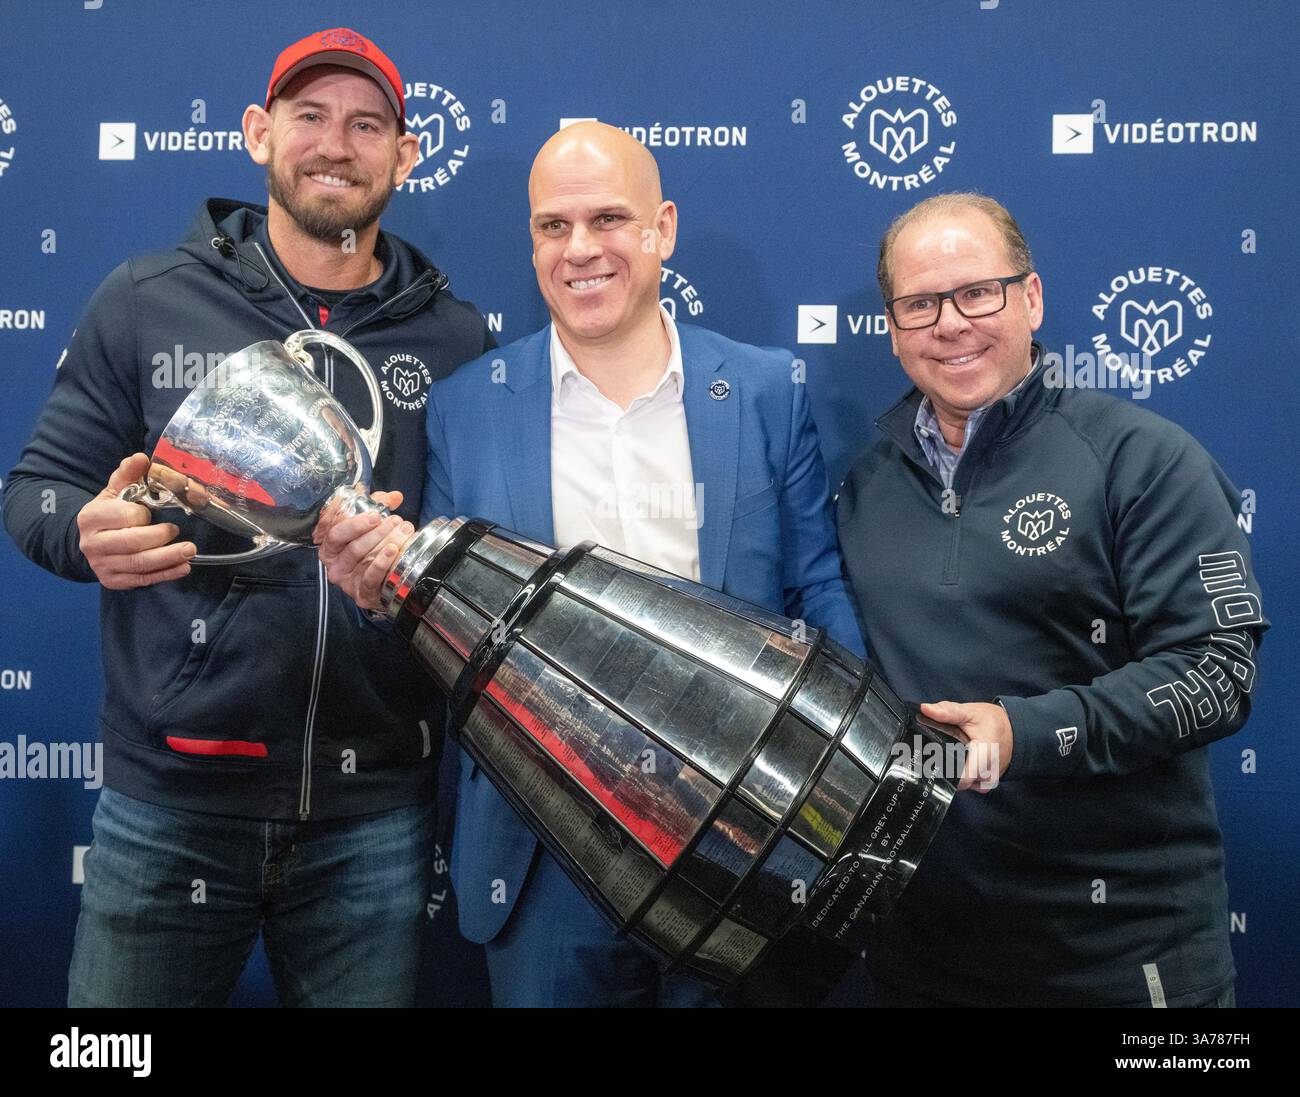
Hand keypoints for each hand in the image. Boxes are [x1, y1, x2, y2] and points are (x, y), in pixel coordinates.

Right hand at [76, 454, 196, 589]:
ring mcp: (101, 565)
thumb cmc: (109, 513)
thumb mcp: (114, 491)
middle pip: (132, 543)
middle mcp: (92, 543)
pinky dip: (165, 574)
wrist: (90, 541)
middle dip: (160, 538)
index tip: (153, 513)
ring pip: (139, 564)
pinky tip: (183, 567)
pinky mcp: (112, 581)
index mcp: (91, 517)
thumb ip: (128, 474)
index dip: (143, 515)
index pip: (125, 517)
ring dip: (168, 558)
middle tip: (178, 532)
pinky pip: (141, 580)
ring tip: (190, 551)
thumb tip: (141, 458)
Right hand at [314, 491, 414, 609]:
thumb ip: (380, 506)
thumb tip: (395, 497)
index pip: (335, 533)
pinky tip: (393, 551)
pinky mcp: (361, 596)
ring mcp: (346, 583)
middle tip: (396, 522)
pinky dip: (382, 564)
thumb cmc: (373, 549)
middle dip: (377, 532)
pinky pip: (370, 579)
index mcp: (330, 547)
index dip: (355, 524)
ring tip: (403, 532)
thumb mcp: (371, 524)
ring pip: (364, 559)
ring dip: (386, 543)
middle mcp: (334, 566)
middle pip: (353, 546)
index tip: (376, 515)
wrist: (382, 583)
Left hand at [920, 700, 1013, 792]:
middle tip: (938, 755)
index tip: (932, 762)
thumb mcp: (970, 712)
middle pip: (961, 784)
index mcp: (984, 755)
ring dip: (956, 775)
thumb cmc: (993, 722)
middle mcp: (989, 772)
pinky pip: (973, 786)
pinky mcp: (988, 782)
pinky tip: (960, 765)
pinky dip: (965, 778)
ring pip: (966, 786)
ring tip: (950, 757)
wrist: (1014, 729)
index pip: (963, 779)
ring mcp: (990, 779)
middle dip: (947, 772)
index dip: (945, 775)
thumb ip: (948, 711)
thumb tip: (925, 708)